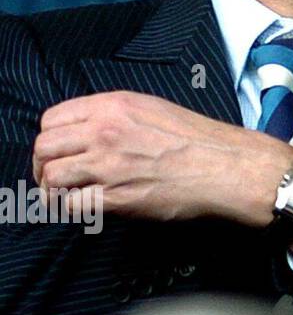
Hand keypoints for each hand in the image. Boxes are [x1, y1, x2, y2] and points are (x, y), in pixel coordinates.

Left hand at [34, 91, 292, 226]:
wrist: (227, 165)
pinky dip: (73, 209)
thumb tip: (87, 132)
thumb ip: (115, 115)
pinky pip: (73, 204)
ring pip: (51, 177)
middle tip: (55, 178)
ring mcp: (109, 165)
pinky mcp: (117, 197)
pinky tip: (87, 207)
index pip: (52, 119)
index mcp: (114, 106)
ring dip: (52, 190)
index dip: (50, 138)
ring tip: (65, 196)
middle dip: (43, 166)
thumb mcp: (153, 109)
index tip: (59, 151)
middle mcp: (105, 131)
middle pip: (44, 148)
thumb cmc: (198, 138)